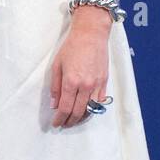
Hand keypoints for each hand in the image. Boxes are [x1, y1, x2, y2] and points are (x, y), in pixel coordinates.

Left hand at [49, 9, 110, 127]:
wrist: (91, 35)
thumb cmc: (72, 47)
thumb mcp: (57, 65)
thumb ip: (55, 87)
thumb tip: (54, 104)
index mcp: (71, 81)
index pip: (65, 107)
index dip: (60, 119)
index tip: (56, 124)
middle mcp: (85, 85)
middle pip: (77, 112)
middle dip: (69, 121)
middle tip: (64, 124)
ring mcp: (97, 84)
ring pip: (90, 109)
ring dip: (81, 118)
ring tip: (73, 120)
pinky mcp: (104, 82)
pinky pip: (100, 102)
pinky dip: (92, 109)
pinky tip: (86, 111)